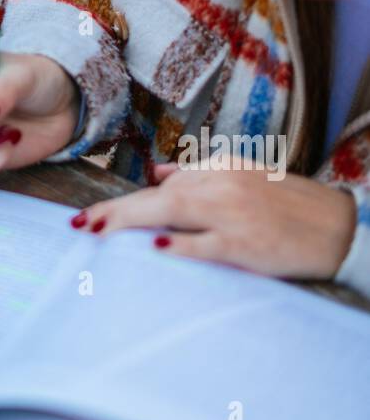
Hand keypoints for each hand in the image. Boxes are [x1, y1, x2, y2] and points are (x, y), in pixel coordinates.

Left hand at [72, 160, 357, 280]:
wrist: (339, 228)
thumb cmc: (289, 205)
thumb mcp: (243, 177)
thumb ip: (199, 174)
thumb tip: (158, 175)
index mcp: (220, 171)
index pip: (162, 186)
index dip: (123, 202)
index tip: (91, 216)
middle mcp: (222, 187)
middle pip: (159, 197)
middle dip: (116, 212)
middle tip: (81, 225)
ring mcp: (234, 215)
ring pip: (174, 213)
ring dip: (132, 222)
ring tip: (99, 234)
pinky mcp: (248, 244)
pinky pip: (208, 244)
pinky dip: (182, 244)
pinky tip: (156, 248)